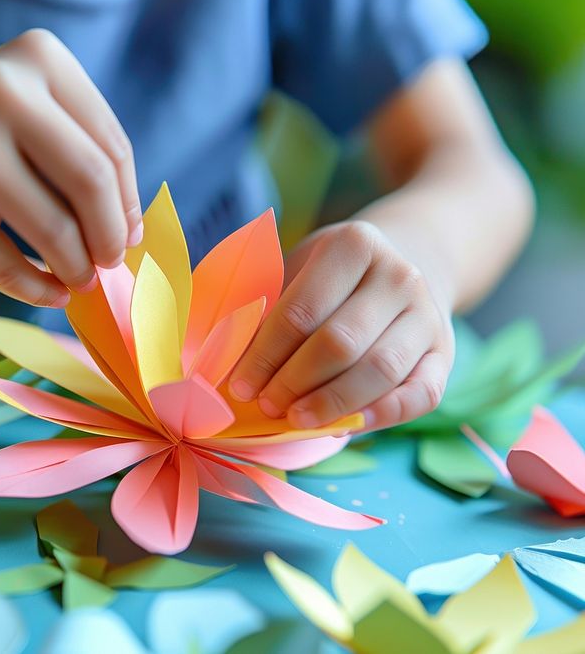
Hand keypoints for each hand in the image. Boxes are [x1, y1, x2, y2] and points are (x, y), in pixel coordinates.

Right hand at [0, 29, 140, 306]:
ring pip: (54, 231)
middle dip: (110, 238)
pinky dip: (39, 290)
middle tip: (110, 262)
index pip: (109, 145)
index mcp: (35, 58)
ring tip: (79, 279)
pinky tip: (51, 294)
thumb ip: (80, 156)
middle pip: (90, 183)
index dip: (127, 201)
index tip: (128, 233)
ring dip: (78, 269)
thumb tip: (130, 236)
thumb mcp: (26, 112)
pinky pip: (7, 267)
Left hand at [227, 221, 454, 431]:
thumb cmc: (331, 276)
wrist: (408, 261)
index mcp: (356, 245)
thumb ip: (267, 309)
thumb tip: (226, 363)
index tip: (239, 385)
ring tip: (296, 420)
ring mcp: (429, 316)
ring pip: (380, 371)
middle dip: (294, 382)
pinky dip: (381, 416)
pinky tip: (344, 428)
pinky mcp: (446, 354)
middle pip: (340, 343)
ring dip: (331, 403)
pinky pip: (420, 395)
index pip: (301, 311)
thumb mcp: (297, 270)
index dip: (265, 355)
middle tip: (266, 405)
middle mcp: (401, 276)